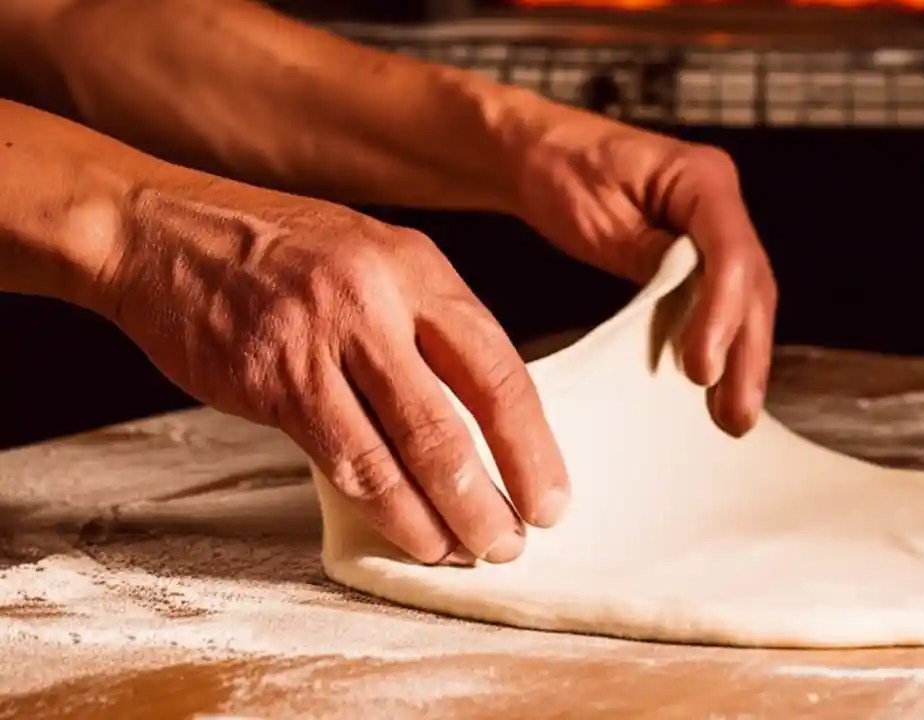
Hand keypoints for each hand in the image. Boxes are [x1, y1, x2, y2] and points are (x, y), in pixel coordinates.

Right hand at [103, 179, 568, 563]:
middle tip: (513, 540)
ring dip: (445, 513)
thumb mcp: (371, 261)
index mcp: (418, 267)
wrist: (160, 231)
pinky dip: (386, 508)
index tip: (550, 493)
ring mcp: (324, 337)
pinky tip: (411, 533)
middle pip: (461, 413)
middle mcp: (379, 299)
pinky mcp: (275, 379)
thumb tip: (476, 417)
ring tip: (468, 550)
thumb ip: (422, 326)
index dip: (531, 440)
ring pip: (405, 447)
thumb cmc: (274, 254)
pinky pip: (345, 459)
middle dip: (496, 490)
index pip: (498, 364)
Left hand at [511, 109, 776, 436]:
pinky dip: (723, 343)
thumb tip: (689, 302)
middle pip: (752, 285)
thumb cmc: (558, 170)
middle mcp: (719, 201)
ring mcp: (715, 227)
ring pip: (746, 300)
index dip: (722, 314)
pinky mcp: (699, 253)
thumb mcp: (596, 216)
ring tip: (732, 418)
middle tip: (735, 416)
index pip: (730, 253)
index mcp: (702, 178)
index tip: (702, 370)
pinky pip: (722, 301)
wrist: (536, 153)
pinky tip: (717, 387)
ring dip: (742, 359)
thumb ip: (648, 256)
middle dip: (746, 354)